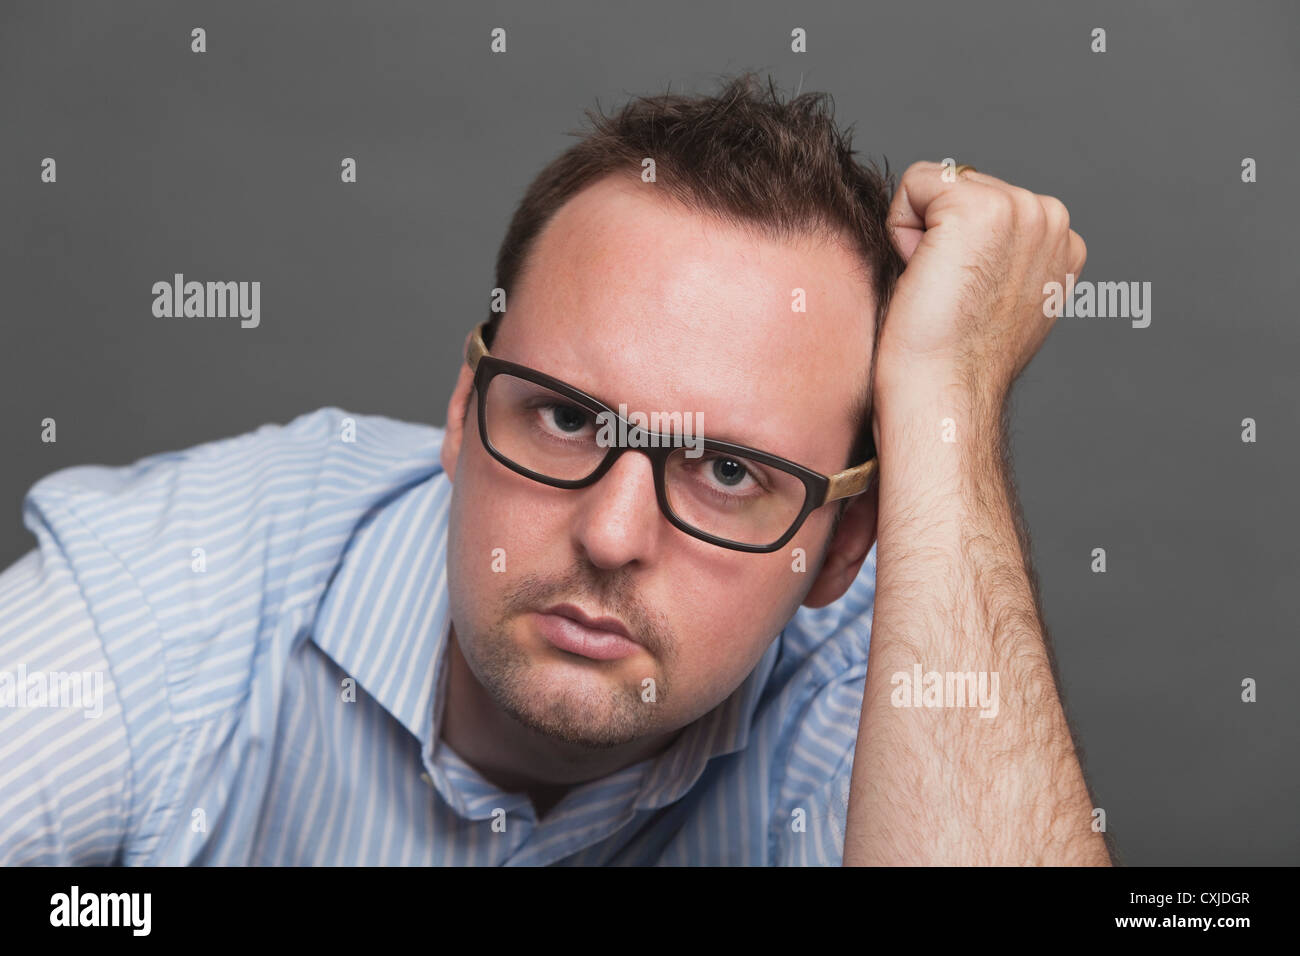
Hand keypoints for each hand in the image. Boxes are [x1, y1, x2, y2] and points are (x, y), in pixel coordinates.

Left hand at [874, 161, 1086, 415]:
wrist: (942, 391)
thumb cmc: (953, 361)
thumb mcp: (999, 300)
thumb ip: (1003, 258)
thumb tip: (977, 243)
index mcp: (1062, 242)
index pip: (982, 201)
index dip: (955, 248)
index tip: (964, 298)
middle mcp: (1051, 219)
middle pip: (959, 186)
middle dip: (938, 236)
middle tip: (946, 296)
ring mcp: (1022, 209)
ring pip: (937, 184)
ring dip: (920, 235)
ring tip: (938, 288)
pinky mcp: (980, 208)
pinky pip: (915, 182)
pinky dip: (900, 228)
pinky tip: (923, 275)